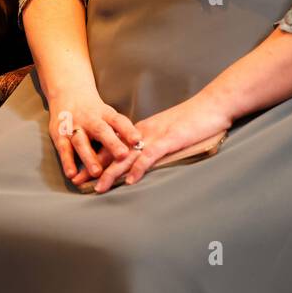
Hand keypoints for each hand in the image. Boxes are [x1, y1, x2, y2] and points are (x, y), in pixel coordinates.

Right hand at [46, 90, 140, 186]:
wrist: (67, 92)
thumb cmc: (94, 111)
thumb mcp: (108, 115)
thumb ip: (120, 131)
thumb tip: (141, 149)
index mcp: (105, 114)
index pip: (118, 120)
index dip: (128, 130)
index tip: (138, 140)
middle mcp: (90, 119)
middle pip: (101, 130)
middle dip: (111, 143)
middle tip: (122, 155)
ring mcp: (74, 126)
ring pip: (81, 141)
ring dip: (88, 157)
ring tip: (97, 172)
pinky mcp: (59, 134)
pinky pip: (64, 149)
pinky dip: (67, 162)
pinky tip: (72, 174)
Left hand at [91, 92, 230, 193]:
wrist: (212, 104)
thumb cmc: (194, 120)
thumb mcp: (169, 132)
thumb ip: (155, 144)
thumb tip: (144, 159)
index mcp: (142, 130)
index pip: (113, 146)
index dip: (96, 160)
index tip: (83, 172)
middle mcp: (143, 133)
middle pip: (113, 152)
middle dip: (95, 168)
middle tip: (79, 181)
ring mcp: (156, 136)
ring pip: (127, 156)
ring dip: (112, 173)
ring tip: (99, 187)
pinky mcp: (169, 139)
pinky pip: (150, 156)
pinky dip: (139, 168)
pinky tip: (131, 181)